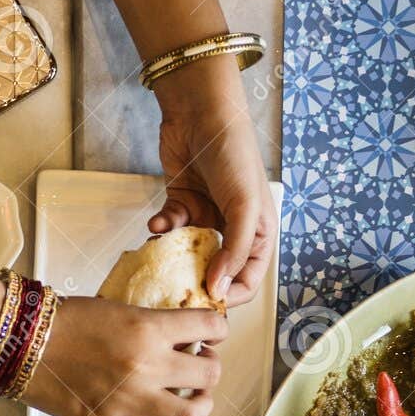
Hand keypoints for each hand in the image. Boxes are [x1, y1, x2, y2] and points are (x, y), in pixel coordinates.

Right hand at [23, 294, 223, 415]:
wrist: (21, 341)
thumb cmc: (65, 319)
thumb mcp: (118, 308)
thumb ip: (150, 324)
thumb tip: (180, 336)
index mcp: (148, 328)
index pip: (209, 326)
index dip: (217, 329)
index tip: (211, 334)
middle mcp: (145, 365)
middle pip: (207, 374)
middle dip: (210, 368)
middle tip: (200, 364)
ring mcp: (127, 400)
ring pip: (189, 415)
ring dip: (201, 407)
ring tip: (195, 400)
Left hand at [150, 58, 275, 305]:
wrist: (201, 112)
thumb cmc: (233, 155)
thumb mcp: (243, 206)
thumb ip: (234, 251)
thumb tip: (218, 292)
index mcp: (258, 234)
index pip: (247, 281)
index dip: (228, 297)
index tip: (205, 303)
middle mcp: (234, 230)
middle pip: (216, 273)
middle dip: (196, 281)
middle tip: (175, 288)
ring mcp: (207, 218)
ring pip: (188, 254)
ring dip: (174, 256)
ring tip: (162, 253)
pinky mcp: (182, 204)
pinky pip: (170, 230)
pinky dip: (161, 229)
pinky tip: (156, 222)